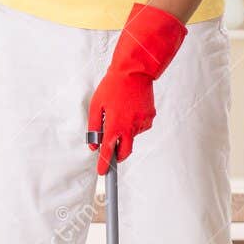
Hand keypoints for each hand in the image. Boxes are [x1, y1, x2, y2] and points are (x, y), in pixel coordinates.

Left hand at [87, 2, 187, 175]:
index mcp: (115, 125)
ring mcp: (142, 124)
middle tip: (111, 150)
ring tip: (120, 111)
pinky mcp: (150, 118)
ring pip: (132, 137)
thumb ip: (94, 128)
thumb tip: (93, 144)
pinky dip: (134, 123)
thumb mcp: (96, 105)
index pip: (108, 151)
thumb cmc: (112, 86)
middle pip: (125, 152)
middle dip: (118, 155)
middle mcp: (130, 128)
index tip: (102, 172)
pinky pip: (139, 127)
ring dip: (125, 132)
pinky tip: (130, 109)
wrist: (135, 71)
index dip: (104, 164)